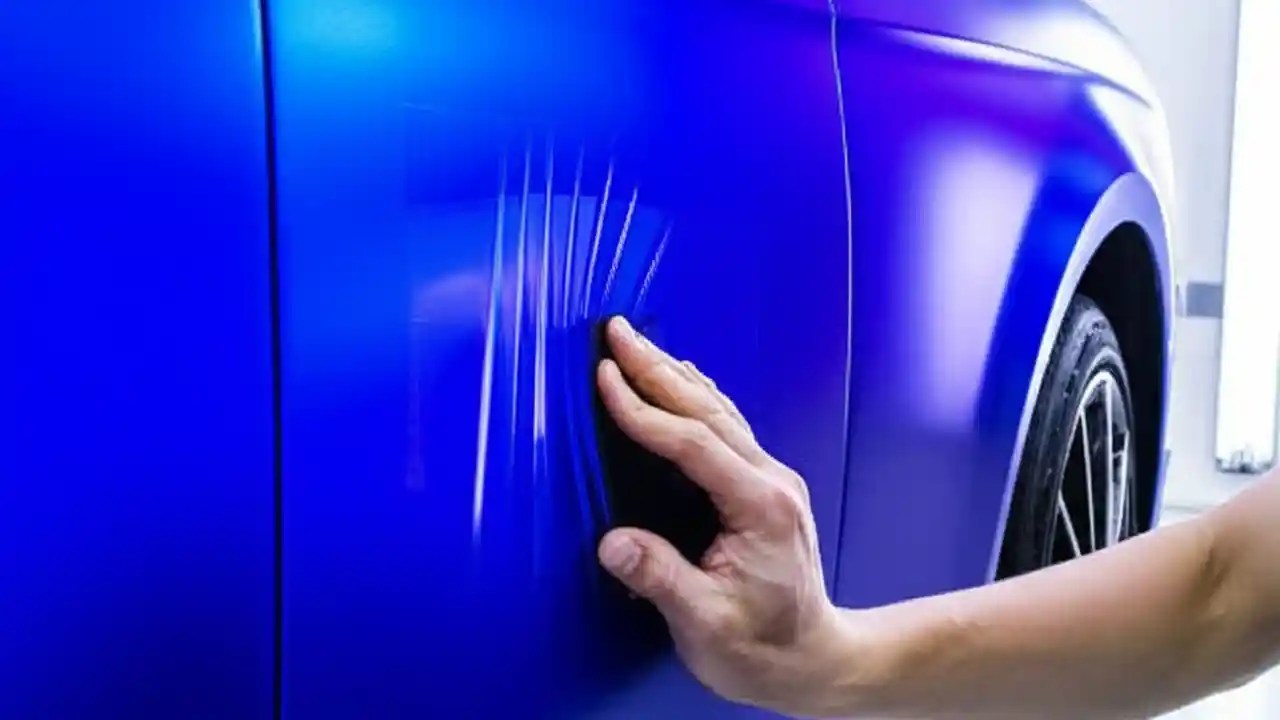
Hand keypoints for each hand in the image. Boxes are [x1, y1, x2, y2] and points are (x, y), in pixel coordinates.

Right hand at [595, 317, 856, 717]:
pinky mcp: (764, 487)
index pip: (693, 443)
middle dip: (657, 368)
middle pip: (708, 410)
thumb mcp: (705, 625)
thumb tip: (613, 542)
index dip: (644, 410)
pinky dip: (695, 397)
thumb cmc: (760, 650)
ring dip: (674, 374)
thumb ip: (661, 579)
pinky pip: (726, 426)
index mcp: (760, 507)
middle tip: (616, 331)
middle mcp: (771, 481)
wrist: (812, 662)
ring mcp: (772, 480)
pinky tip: (681, 380)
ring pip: (719, 411)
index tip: (604, 379)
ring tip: (636, 343)